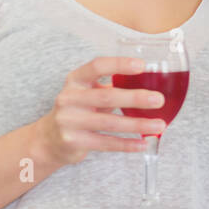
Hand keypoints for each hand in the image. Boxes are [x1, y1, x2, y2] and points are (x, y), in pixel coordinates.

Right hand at [30, 56, 169, 167]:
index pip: (97, 66)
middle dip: (135, 98)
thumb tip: (149, 85)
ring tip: (159, 125)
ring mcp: (69, 121)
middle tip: (158, 99)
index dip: (119, 64)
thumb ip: (110, 87)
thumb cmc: (78, 110)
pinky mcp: (74, 142)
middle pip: (107, 97)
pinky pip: (106, 143)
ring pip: (109, 123)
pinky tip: (144, 143)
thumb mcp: (87, 93)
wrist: (48, 138)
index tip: (142, 65)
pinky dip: (127, 144)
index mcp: (75, 81)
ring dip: (138, 124)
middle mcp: (69, 98)